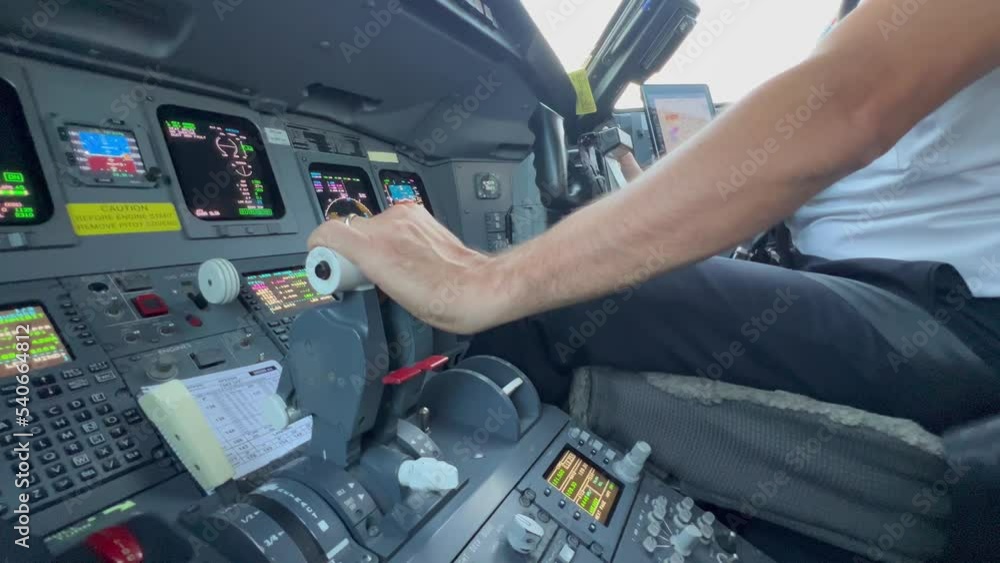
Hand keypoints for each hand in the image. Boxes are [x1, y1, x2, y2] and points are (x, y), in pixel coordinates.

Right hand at [307, 203, 505, 333]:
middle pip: (349, 230)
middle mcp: (388, 224)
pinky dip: (390, 237)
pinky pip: (391, 222)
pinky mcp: (418, 215)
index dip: (321, 249)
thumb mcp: (388, 292)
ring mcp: (405, 217)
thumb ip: (360, 269)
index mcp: (374, 246)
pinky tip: (402, 258)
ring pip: (371, 226)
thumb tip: (343, 264)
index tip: (326, 265)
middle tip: (359, 275)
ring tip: (385, 269)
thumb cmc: (440, 299)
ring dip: (371, 244)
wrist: (476, 288)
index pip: (326, 231)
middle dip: (349, 251)